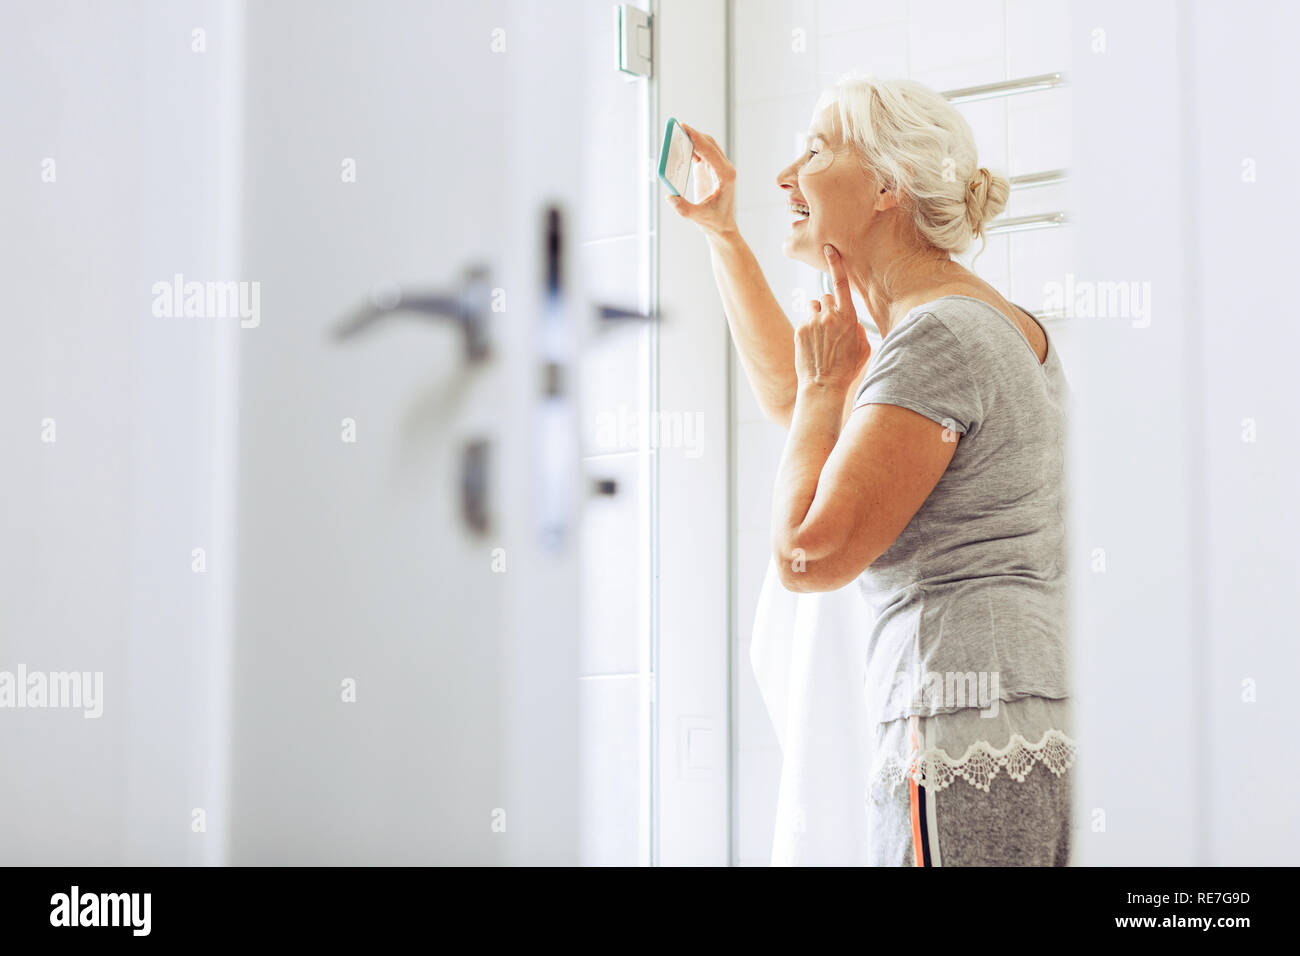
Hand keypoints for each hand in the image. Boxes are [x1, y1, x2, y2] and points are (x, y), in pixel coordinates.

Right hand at [663, 121, 738, 238]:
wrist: (721, 226)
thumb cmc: (714, 222)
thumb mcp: (698, 217)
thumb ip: (683, 208)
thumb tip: (669, 197)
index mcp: (725, 175)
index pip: (710, 151)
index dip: (696, 137)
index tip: (684, 127)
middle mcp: (725, 168)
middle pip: (708, 143)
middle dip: (693, 134)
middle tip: (676, 126)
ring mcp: (718, 168)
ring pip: (706, 146)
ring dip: (692, 139)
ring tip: (675, 134)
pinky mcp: (711, 170)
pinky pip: (701, 154)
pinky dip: (690, 148)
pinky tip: (678, 147)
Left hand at [794, 244, 870, 389]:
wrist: (823, 386)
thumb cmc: (846, 370)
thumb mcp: (863, 349)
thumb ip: (859, 329)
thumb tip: (852, 322)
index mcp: (848, 317)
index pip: (840, 283)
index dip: (835, 264)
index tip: (828, 249)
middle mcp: (829, 315)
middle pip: (825, 297)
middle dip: (827, 307)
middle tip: (829, 327)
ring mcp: (812, 321)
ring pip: (813, 307)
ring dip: (816, 316)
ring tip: (820, 337)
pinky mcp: (799, 329)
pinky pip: (804, 320)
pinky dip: (808, 329)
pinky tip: (813, 346)